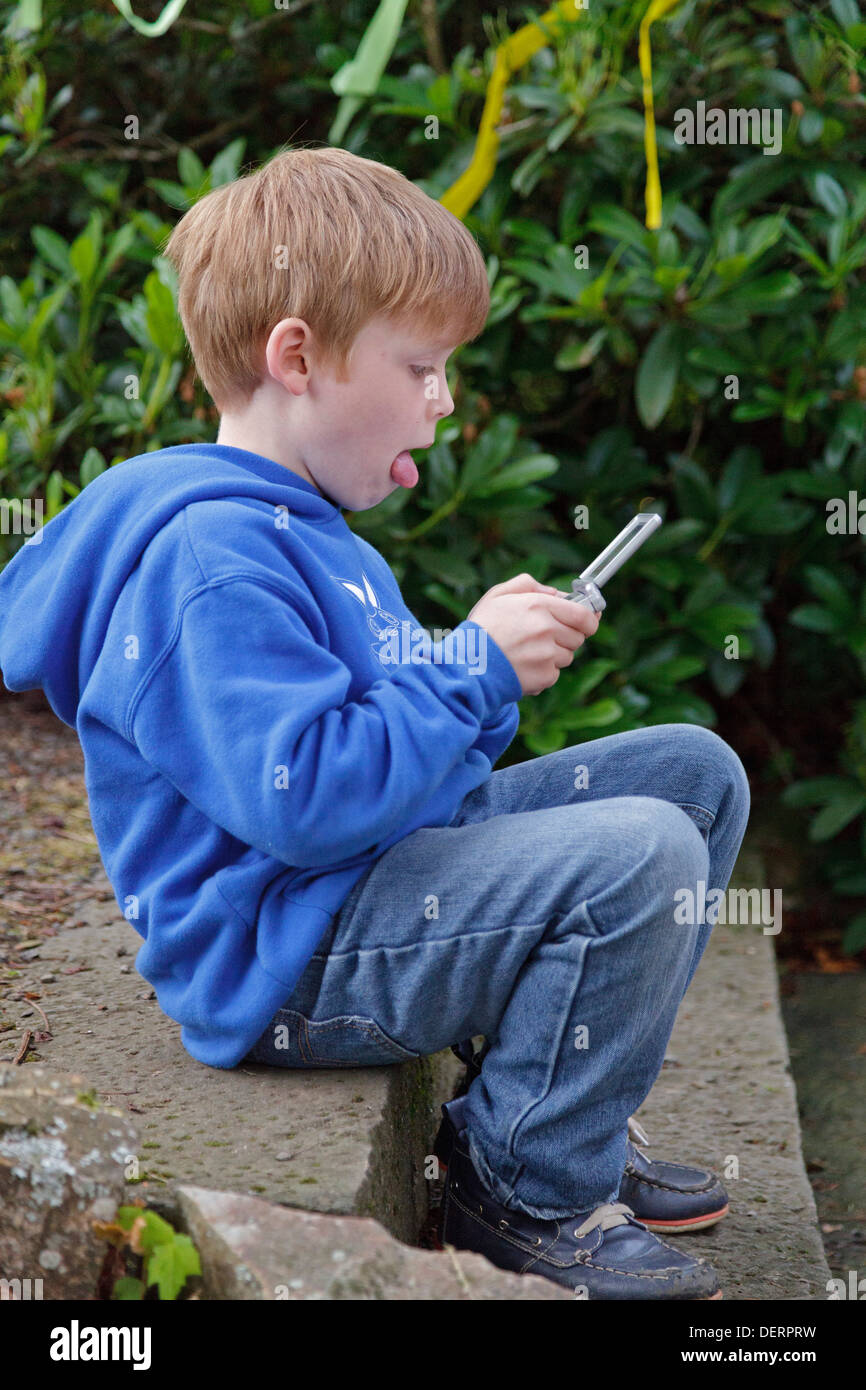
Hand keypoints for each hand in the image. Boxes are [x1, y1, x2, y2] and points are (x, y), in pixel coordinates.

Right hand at [467, 573, 600, 697]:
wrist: (466, 665)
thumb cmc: (481, 629)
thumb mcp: (498, 595)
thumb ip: (528, 585)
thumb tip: (555, 592)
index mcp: (539, 605)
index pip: (584, 614)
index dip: (590, 619)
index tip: (588, 622)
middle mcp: (546, 629)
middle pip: (578, 637)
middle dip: (565, 637)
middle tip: (543, 638)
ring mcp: (547, 654)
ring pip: (567, 656)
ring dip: (554, 655)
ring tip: (527, 653)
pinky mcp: (544, 676)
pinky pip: (554, 673)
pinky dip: (543, 672)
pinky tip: (523, 666)